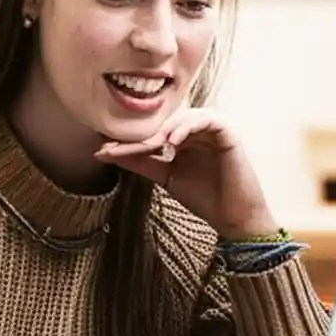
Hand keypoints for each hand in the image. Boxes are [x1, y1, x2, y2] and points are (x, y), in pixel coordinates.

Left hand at [94, 109, 278, 239]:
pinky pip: (207, 120)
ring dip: (164, 128)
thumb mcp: (165, 177)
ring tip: (149, 144)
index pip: (154, 131)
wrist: (234, 218)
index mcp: (184, 137)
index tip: (103, 148)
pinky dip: (189, 127)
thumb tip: (102, 153)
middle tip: (117, 145)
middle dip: (141, 133)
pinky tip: (173, 141)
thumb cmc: (206, 198)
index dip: (130, 139)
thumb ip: (140, 163)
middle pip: (166, 121)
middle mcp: (198, 130)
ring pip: (184, 116)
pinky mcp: (228, 133)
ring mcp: (213, 130)